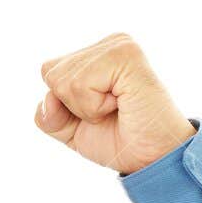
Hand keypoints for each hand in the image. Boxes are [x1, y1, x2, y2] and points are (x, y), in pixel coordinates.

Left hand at [34, 33, 195, 174]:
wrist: (153, 158)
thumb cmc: (119, 141)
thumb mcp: (72, 131)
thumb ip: (49, 115)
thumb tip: (48, 98)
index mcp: (97, 53)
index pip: (49, 71)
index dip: (64, 104)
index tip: (98, 112)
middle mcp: (109, 44)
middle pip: (51, 73)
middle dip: (73, 106)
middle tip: (109, 112)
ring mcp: (118, 46)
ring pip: (62, 79)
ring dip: (86, 108)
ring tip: (117, 108)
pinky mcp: (126, 55)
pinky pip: (80, 84)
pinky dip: (94, 107)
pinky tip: (121, 103)